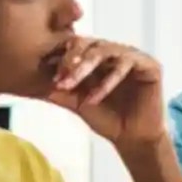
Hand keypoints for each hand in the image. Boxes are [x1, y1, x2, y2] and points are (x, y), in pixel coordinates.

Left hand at [47, 37, 181, 181]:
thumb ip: (60, 92)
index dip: (61, 56)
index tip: (47, 75)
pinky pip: (125, 65)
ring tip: (71, 84)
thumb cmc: (107, 119)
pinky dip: (107, 81)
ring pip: (105, 50)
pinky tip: (94, 98)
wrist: (133, 138)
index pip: (76, 45)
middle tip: (59, 76)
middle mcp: (115, 51)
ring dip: (85, 67)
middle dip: (71, 59)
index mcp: (97, 56)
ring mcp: (132, 56)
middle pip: (89, 43)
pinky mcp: (149, 65)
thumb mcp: (77, 104)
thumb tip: (32, 84)